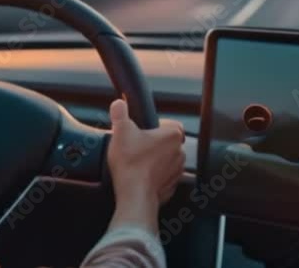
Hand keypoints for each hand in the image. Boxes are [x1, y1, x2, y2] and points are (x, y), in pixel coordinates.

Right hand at [106, 99, 185, 234]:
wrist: (134, 194)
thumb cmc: (131, 163)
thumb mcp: (121, 131)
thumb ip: (120, 113)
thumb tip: (119, 104)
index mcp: (172, 135)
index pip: (172, 124)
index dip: (158, 126)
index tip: (144, 131)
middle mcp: (180, 152)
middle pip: (168, 142)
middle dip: (155, 143)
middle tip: (137, 146)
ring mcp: (177, 171)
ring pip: (167, 160)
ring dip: (156, 160)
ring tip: (138, 162)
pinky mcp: (171, 187)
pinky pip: (164, 177)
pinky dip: (155, 176)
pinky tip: (140, 176)